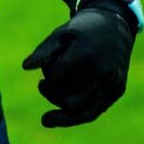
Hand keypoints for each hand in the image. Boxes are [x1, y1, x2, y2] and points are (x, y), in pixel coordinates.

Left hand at [22, 0, 135, 126]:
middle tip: (43, 85)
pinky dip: (74, 117)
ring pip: (82, 112)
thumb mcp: (60, 35)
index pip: (57, 78)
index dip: (47, 75)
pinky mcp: (117, 90)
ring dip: (61, 108)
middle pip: (68, 99)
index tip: (48, 66)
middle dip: (51, 94)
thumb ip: (43, 52)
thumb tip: (25, 67)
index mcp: (86, 54)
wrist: (114, 25)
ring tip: (51, 96)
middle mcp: (102, 71)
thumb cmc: (80, 30)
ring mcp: (113, 83)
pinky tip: (56, 118)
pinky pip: (94, 112)